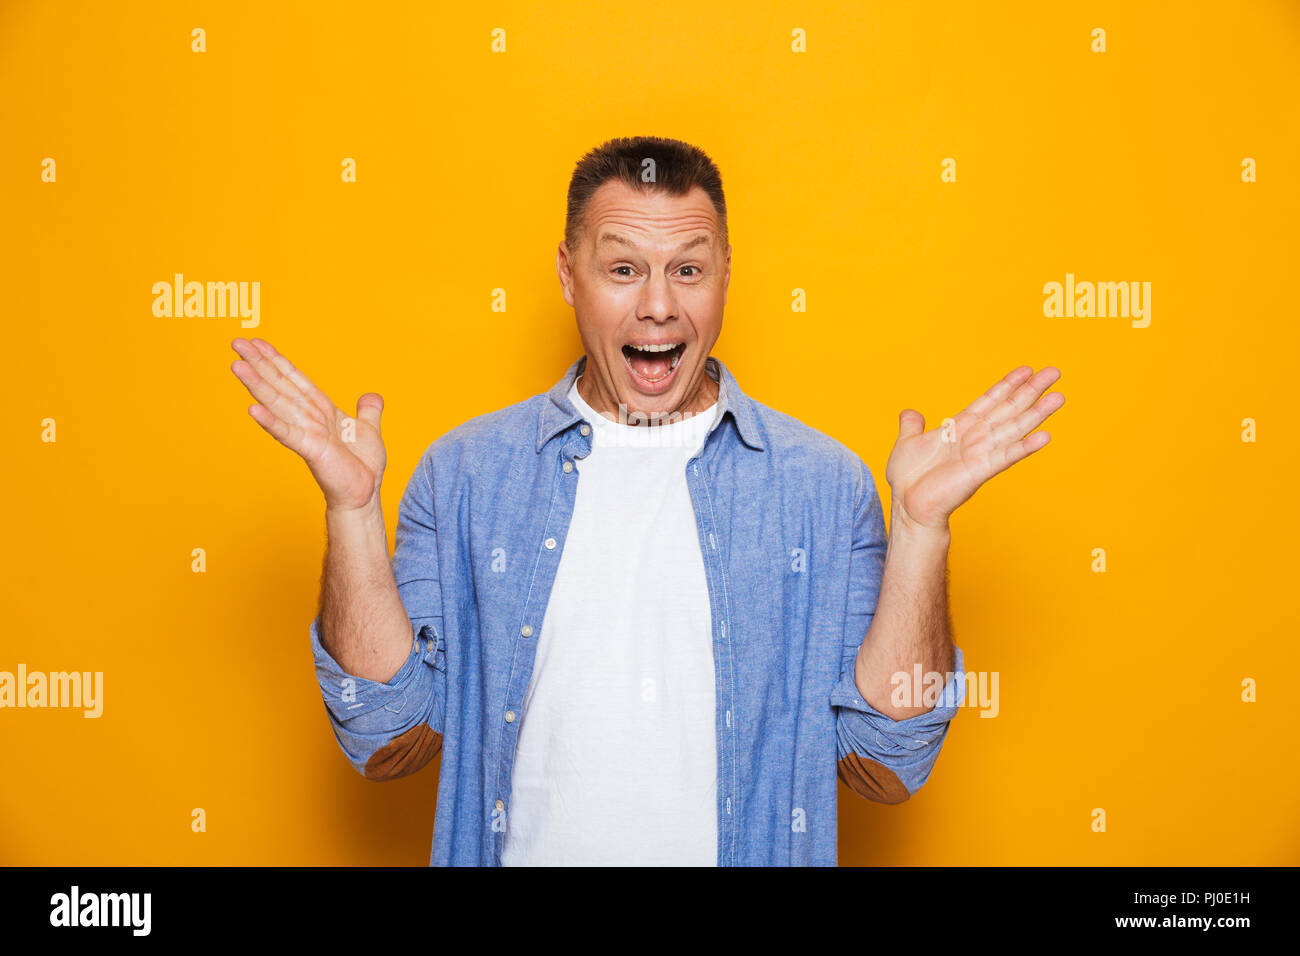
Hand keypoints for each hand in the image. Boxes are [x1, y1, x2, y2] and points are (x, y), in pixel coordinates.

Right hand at [230, 337, 385, 511]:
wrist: (364, 493)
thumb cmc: (362, 467)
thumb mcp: (369, 430)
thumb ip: (368, 412)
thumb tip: (372, 396)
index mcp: (321, 410)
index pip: (294, 379)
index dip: (276, 360)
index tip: (257, 342)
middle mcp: (309, 418)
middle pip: (280, 385)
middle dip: (259, 363)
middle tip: (236, 342)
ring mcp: (307, 433)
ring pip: (278, 403)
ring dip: (257, 384)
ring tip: (237, 366)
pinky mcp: (311, 450)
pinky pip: (288, 433)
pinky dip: (271, 422)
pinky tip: (252, 409)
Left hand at [885, 365, 1063, 532]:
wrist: (907, 507)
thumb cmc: (908, 480)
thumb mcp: (906, 444)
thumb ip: (911, 426)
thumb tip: (909, 412)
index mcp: (959, 429)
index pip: (988, 402)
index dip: (1006, 385)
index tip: (1026, 370)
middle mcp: (974, 439)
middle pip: (1008, 410)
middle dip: (1031, 391)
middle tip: (1054, 372)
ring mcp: (979, 454)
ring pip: (1013, 428)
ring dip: (1037, 413)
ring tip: (1059, 398)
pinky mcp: (979, 472)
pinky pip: (1005, 456)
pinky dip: (1024, 447)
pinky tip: (1044, 436)